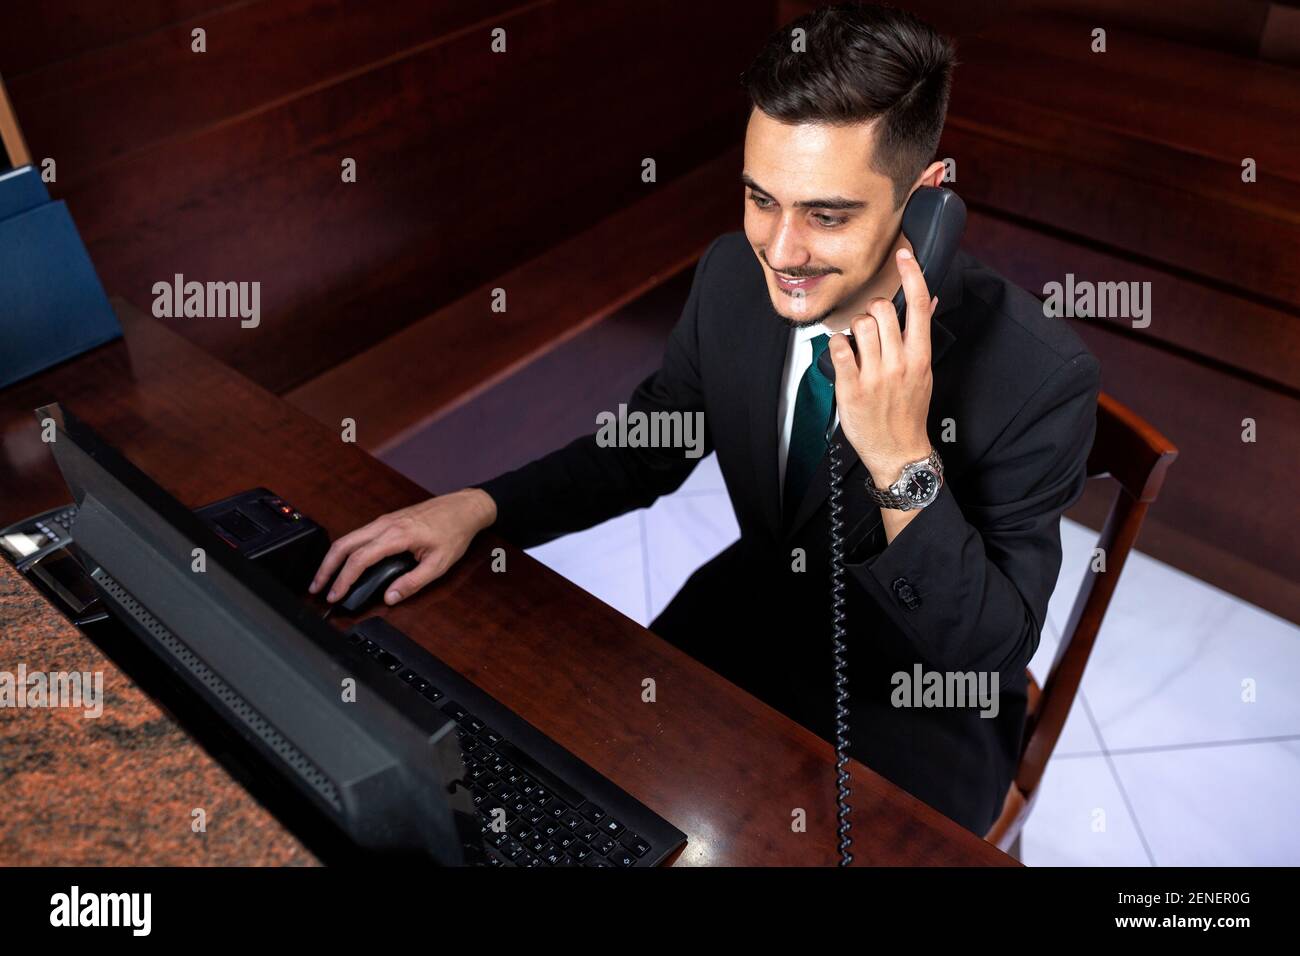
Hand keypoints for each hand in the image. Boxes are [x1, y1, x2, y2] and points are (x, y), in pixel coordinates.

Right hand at [309, 488, 496, 605]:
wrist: (463, 508)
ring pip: (348, 538)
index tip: (335, 595)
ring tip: (325, 578)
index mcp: (397, 535)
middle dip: (326, 567)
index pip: (360, 559)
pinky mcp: (386, 521)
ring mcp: (384, 521)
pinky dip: (345, 550)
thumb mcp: (439, 564)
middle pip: (344, 545)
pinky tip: (344, 563)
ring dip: (333, 558)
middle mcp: (385, 525)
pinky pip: (359, 534)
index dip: (343, 579)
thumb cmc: (454, 531)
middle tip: (317, 588)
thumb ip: (413, 582)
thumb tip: (391, 597)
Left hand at [826, 247, 936, 487]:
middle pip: (882, 310)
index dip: (912, 274)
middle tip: (871, 329)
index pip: (918, 305)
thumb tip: (927, 302)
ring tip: (857, 349)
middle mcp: (899, 362)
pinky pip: (839, 348)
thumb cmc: (909, 412)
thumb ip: (921, 337)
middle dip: (872, 312)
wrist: (899, 451)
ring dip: (854, 331)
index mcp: (920, 356)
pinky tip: (842, 356)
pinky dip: (836, 346)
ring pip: (859, 326)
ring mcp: (875, 375)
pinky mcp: (852, 387)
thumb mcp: (924, 372)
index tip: (905, 254)